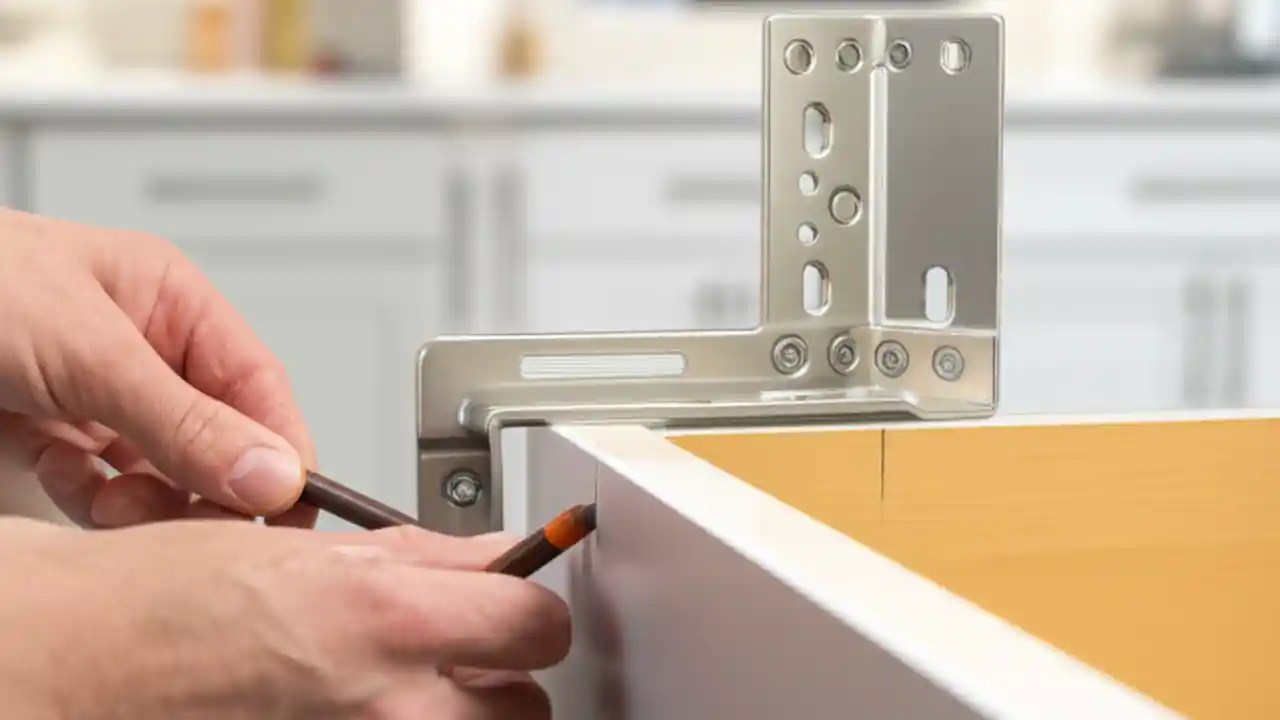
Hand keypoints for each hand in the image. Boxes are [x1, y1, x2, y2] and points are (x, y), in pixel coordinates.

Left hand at [0, 209, 315, 525]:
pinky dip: (90, 499)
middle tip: (189, 521)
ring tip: (110, 497)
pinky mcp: (54, 436)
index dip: (280, 450)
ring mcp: (99, 398)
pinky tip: (63, 477)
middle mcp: (145, 352)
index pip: (258, 387)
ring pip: (163, 474)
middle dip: (203, 485)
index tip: (287, 509)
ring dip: (143, 500)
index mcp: (172, 304)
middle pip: (218, 440)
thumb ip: (183, 419)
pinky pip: (102, 487)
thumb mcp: (85, 349)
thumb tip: (274, 473)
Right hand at [0, 518, 570, 718]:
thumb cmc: (165, 601)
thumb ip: (422, 559)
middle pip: (525, 704)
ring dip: (464, 715)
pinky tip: (365, 708)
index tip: (519, 606)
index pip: (537, 625)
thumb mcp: (310, 548)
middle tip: (460, 651)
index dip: (532, 611)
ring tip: (409, 686)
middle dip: (502, 674)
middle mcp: (384, 702)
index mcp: (382, 616)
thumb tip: (493, 558)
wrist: (83, 661)